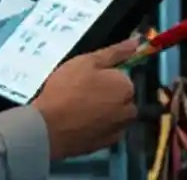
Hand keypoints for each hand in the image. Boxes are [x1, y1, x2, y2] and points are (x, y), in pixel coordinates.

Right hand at [31, 37, 139, 160]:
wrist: (49, 126)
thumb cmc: (67, 88)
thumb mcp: (87, 61)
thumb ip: (115, 52)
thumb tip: (137, 41)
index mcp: (126, 86)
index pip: (121, 77)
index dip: (102, 76)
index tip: (84, 78)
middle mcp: (129, 109)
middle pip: (120, 97)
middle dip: (106, 95)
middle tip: (80, 93)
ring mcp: (119, 129)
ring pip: (114, 115)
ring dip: (104, 111)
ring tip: (78, 109)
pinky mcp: (107, 144)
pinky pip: (106, 130)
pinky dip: (97, 126)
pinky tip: (79, 123)